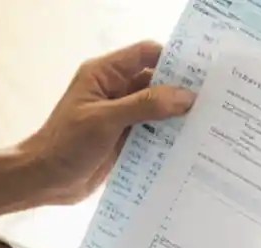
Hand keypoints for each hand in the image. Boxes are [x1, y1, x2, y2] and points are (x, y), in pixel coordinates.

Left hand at [16, 40, 195, 204]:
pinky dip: (170, 137)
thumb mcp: (106, 120)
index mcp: (104, 74)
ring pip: (159, 109)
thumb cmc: (66, 144)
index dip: (173, 59)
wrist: (44, 180)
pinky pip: (154, 132)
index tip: (202, 73)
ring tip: (210, 124)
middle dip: (182, 90)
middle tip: (216, 101)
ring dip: (179, 116)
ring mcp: (122, 116)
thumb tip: (186, 97)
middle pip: (157, 82)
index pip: (145, 54)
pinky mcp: (126, 139)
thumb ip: (145, 106)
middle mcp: (115, 90)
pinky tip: (191, 145)